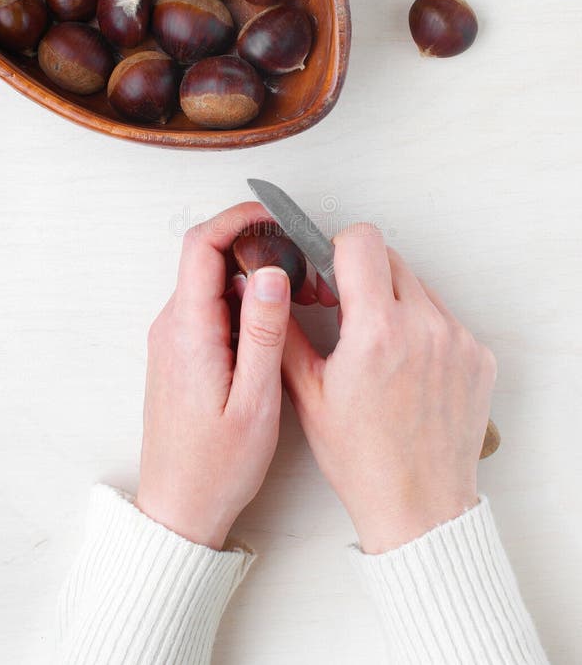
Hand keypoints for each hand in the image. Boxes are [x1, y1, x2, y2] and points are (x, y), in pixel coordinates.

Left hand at [136, 203, 291, 549]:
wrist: (180, 508)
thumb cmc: (216, 466)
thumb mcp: (255, 400)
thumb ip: (263, 331)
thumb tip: (271, 273)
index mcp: (188, 331)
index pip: (201, 245)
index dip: (239, 219)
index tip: (276, 218)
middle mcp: (173, 327)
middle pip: (210, 257)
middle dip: (260, 250)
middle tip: (307, 271)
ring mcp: (175, 339)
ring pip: (215, 282)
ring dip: (257, 279)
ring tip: (303, 299)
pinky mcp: (183, 352)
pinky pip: (213, 308)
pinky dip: (246, 303)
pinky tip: (278, 325)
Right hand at [283, 224, 496, 553]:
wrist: (418, 505)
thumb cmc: (362, 459)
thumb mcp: (308, 394)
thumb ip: (284, 333)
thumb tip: (269, 293)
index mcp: (377, 330)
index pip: (362, 241)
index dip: (338, 250)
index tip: (330, 278)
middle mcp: (424, 326)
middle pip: (391, 258)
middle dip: (364, 275)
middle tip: (348, 313)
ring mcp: (457, 340)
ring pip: (419, 286)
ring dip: (395, 301)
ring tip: (379, 346)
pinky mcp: (478, 356)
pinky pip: (445, 318)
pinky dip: (423, 328)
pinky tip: (407, 366)